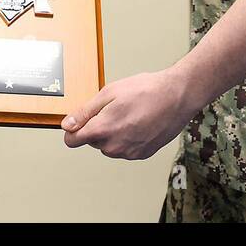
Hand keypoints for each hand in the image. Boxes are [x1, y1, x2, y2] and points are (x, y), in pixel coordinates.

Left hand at [61, 69, 192, 159]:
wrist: (177, 96)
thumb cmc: (146, 90)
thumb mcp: (109, 93)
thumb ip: (85, 112)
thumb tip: (67, 125)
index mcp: (103, 129)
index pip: (72, 141)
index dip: (73, 129)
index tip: (80, 121)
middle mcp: (115, 146)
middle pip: (92, 142)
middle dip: (97, 127)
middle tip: (114, 109)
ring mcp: (129, 153)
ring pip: (108, 146)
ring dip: (112, 133)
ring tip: (129, 114)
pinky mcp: (141, 154)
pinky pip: (124, 149)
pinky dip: (127, 138)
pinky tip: (138, 123)